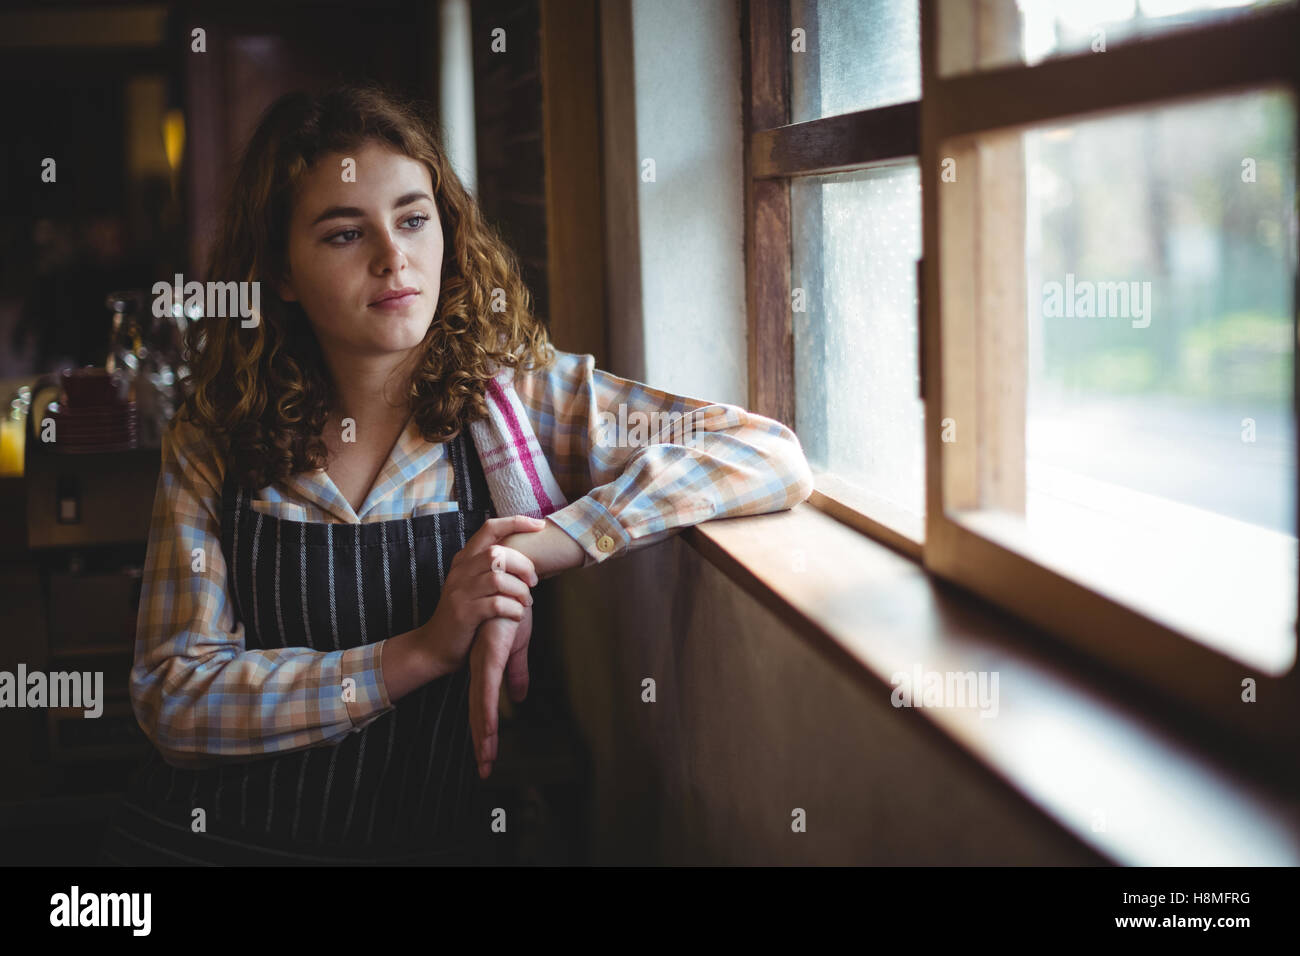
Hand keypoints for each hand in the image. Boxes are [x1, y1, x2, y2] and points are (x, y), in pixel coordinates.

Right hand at [419, 515, 544, 678]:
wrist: (434, 647)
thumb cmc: (463, 615)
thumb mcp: (472, 585)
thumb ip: (490, 569)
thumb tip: (524, 556)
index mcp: (464, 560)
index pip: (489, 528)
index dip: (516, 522)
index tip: (539, 525)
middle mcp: (460, 571)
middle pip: (498, 553)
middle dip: (524, 565)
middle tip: (534, 581)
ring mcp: (460, 592)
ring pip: (499, 579)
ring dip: (520, 591)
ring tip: (526, 602)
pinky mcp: (464, 613)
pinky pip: (497, 604)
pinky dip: (514, 609)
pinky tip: (517, 616)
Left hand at [469, 605, 532, 778]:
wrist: (511, 584)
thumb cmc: (514, 610)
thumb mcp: (518, 646)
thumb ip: (517, 671)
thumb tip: (518, 696)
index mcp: (486, 668)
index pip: (483, 706)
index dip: (483, 731)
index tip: (486, 756)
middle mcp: (481, 668)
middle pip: (479, 713)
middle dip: (481, 742)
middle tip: (485, 769)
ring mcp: (484, 664)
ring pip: (481, 709)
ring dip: (484, 736)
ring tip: (487, 761)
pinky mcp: (491, 657)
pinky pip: (488, 692)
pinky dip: (488, 715)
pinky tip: (489, 732)